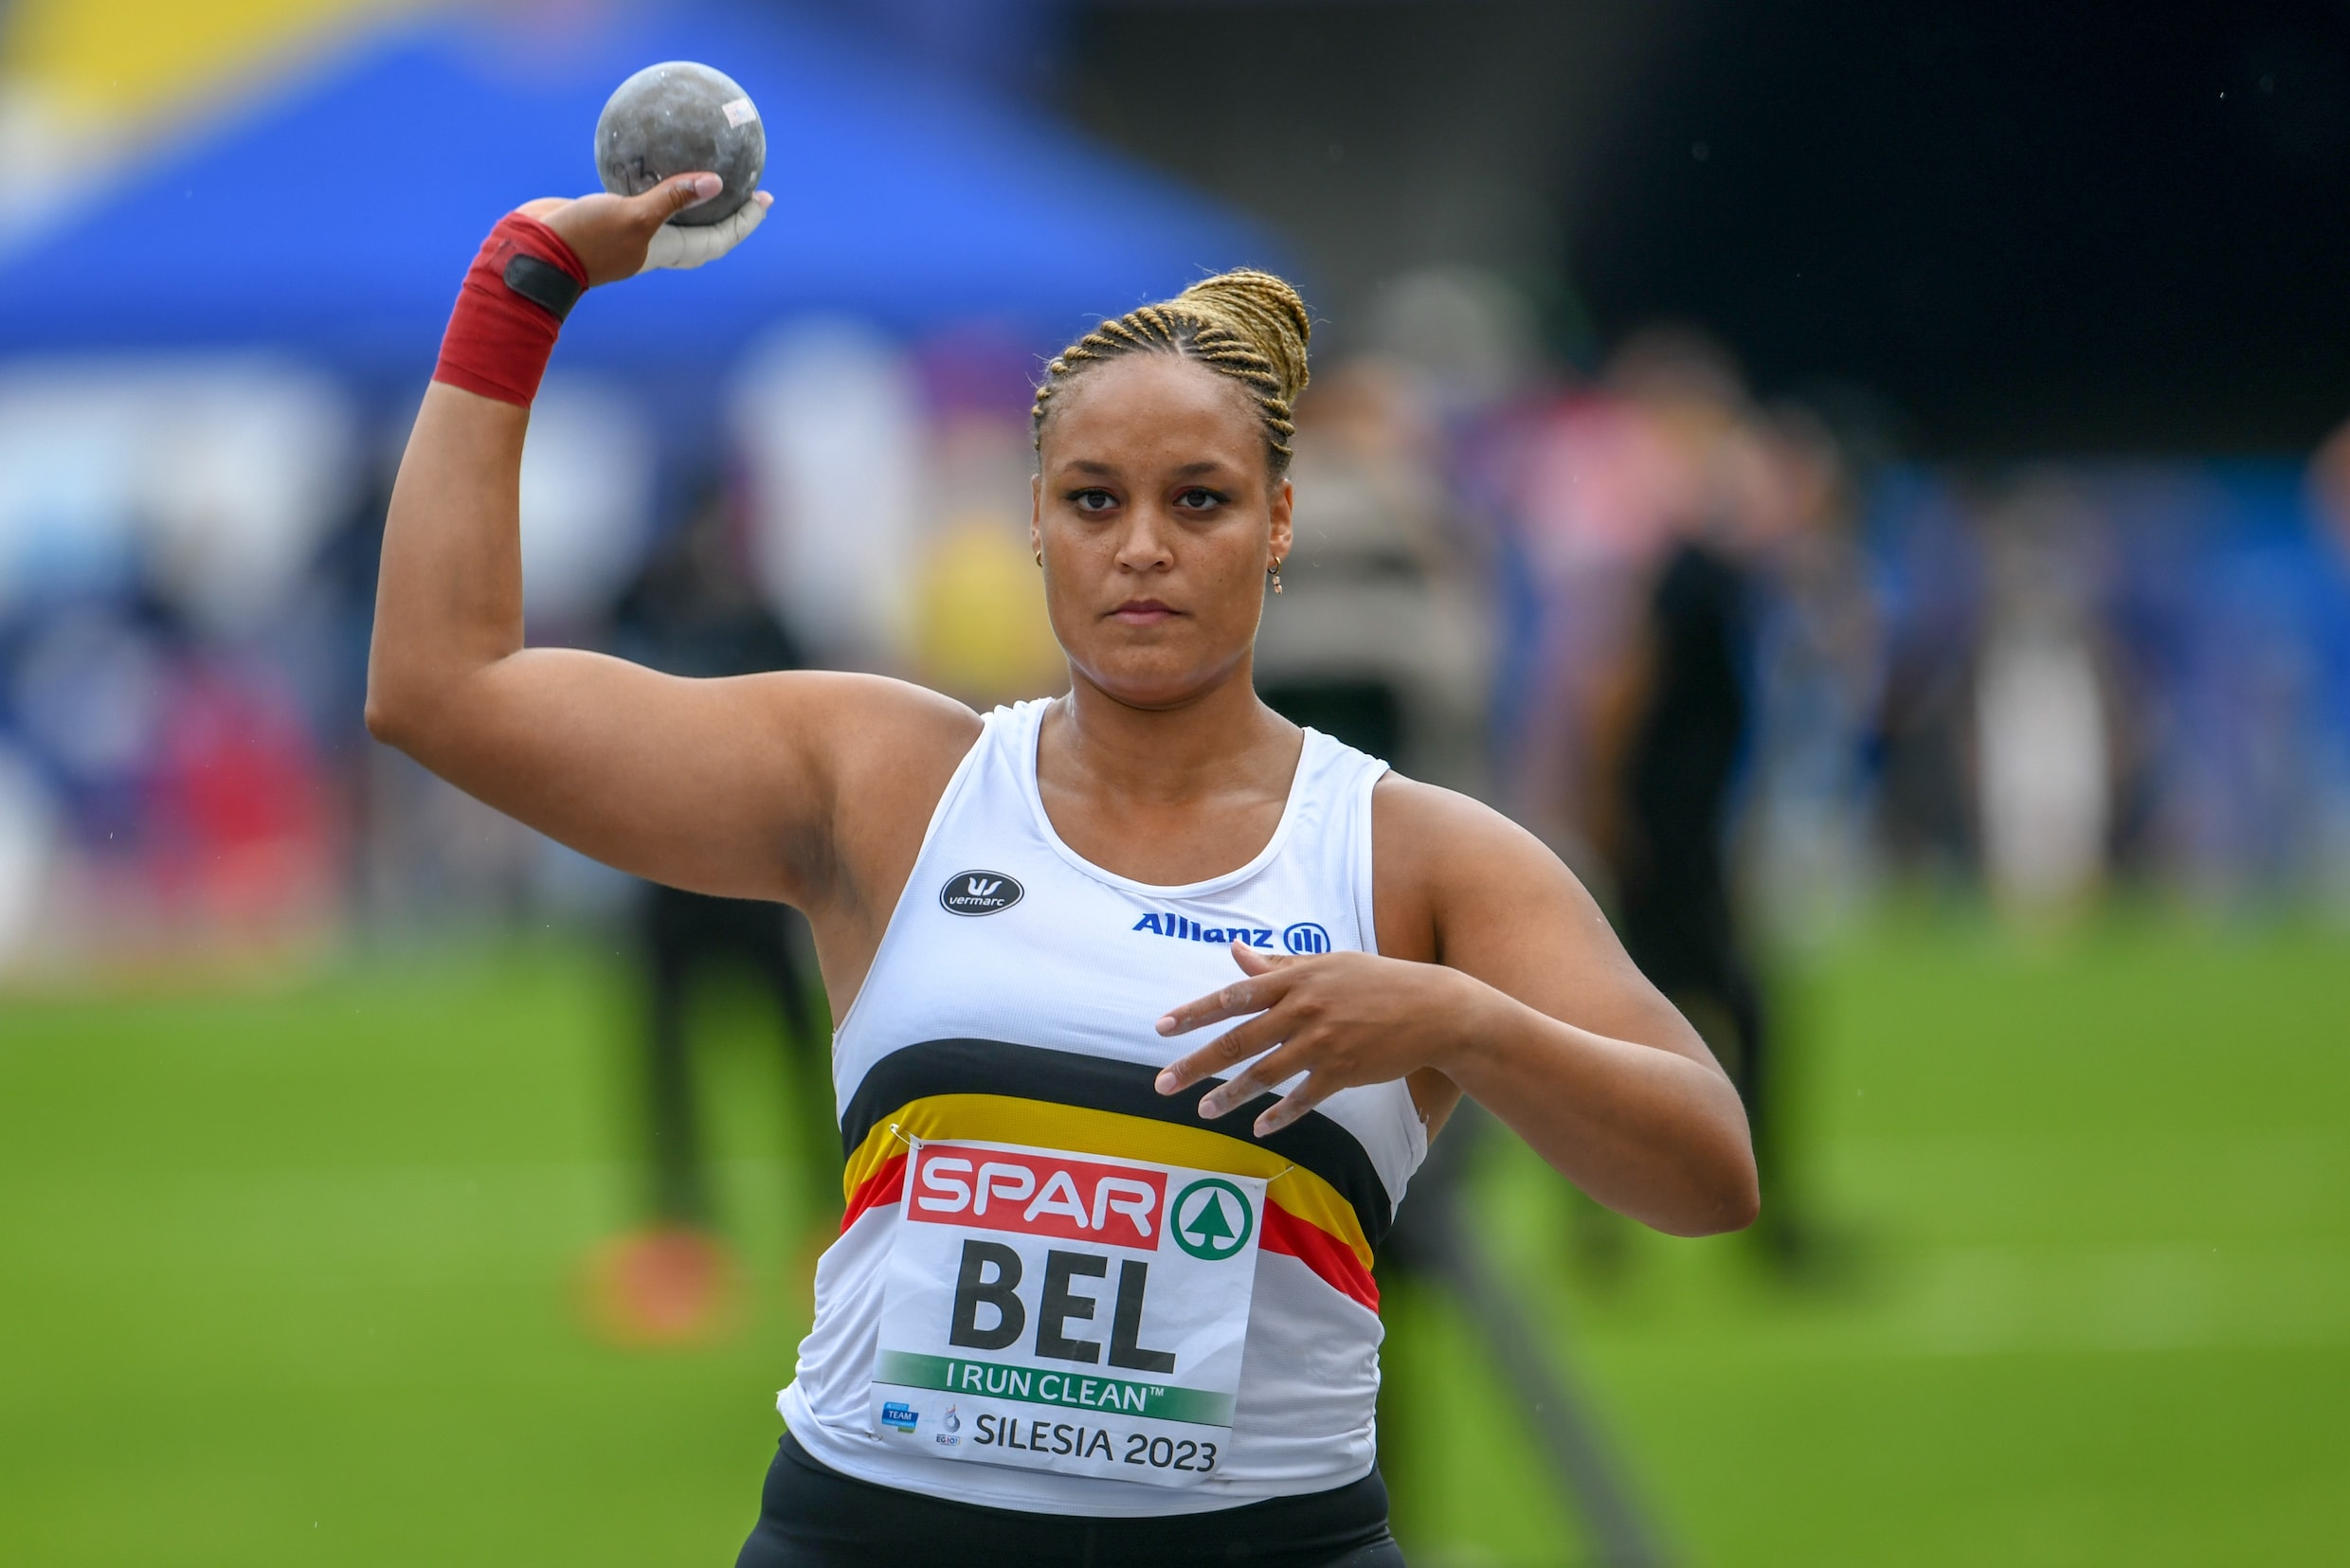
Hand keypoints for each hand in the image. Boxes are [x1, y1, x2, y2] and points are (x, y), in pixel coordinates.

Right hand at [518, 175, 771, 285]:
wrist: (533, 250)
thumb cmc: (586, 239)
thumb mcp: (633, 216)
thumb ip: (673, 199)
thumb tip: (716, 182)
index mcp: (666, 250)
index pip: (718, 239)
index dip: (744, 222)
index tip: (764, 199)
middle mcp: (654, 243)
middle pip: (703, 229)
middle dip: (727, 210)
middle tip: (747, 184)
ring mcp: (630, 230)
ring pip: (671, 212)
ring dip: (690, 195)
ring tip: (705, 167)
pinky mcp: (607, 215)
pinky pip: (639, 193)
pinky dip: (651, 177)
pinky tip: (648, 150)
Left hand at [1154, 941, 1482, 1135]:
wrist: (1434, 1009)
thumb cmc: (1377, 981)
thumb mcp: (1328, 963)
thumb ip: (1278, 963)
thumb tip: (1234, 952)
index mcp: (1297, 978)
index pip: (1234, 995)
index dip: (1194, 1012)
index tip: (1161, 1027)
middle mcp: (1304, 1010)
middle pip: (1238, 1040)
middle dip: (1196, 1064)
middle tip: (1163, 1083)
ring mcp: (1324, 1043)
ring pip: (1264, 1074)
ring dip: (1229, 1095)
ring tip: (1202, 1110)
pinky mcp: (1344, 1071)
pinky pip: (1302, 1098)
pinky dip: (1279, 1115)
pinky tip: (1258, 1127)